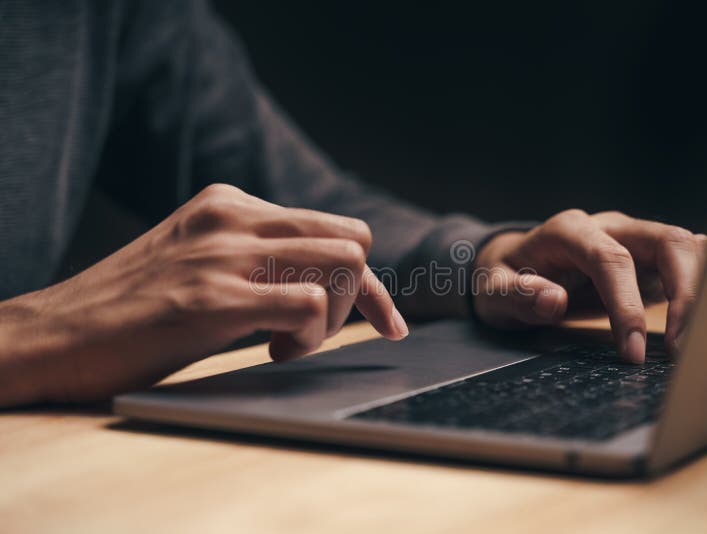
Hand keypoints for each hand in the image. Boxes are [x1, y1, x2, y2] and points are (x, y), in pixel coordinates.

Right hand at [0, 184, 407, 406]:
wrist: (55, 335)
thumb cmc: (133, 309)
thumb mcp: (201, 263)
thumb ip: (257, 259)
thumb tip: (325, 286)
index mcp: (231, 203)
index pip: (333, 228)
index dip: (366, 282)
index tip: (385, 320)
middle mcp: (234, 217)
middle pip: (352, 239)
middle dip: (357, 297)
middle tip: (317, 334)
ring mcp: (223, 253)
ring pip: (342, 261)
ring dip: (332, 316)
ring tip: (286, 344)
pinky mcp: (212, 297)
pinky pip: (307, 303)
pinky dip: (308, 337)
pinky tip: (271, 353)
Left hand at [473, 210, 706, 362]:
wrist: (508, 264)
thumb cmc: (501, 277)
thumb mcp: (491, 289)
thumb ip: (517, 294)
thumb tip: (554, 299)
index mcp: (569, 230)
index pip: (612, 260)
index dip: (627, 305)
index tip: (630, 350)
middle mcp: (608, 227)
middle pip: (668, 242)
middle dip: (685, 292)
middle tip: (681, 348)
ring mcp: (632, 239)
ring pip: (687, 248)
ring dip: (701, 290)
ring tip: (693, 341)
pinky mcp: (646, 258)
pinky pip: (686, 264)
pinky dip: (701, 289)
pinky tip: (698, 325)